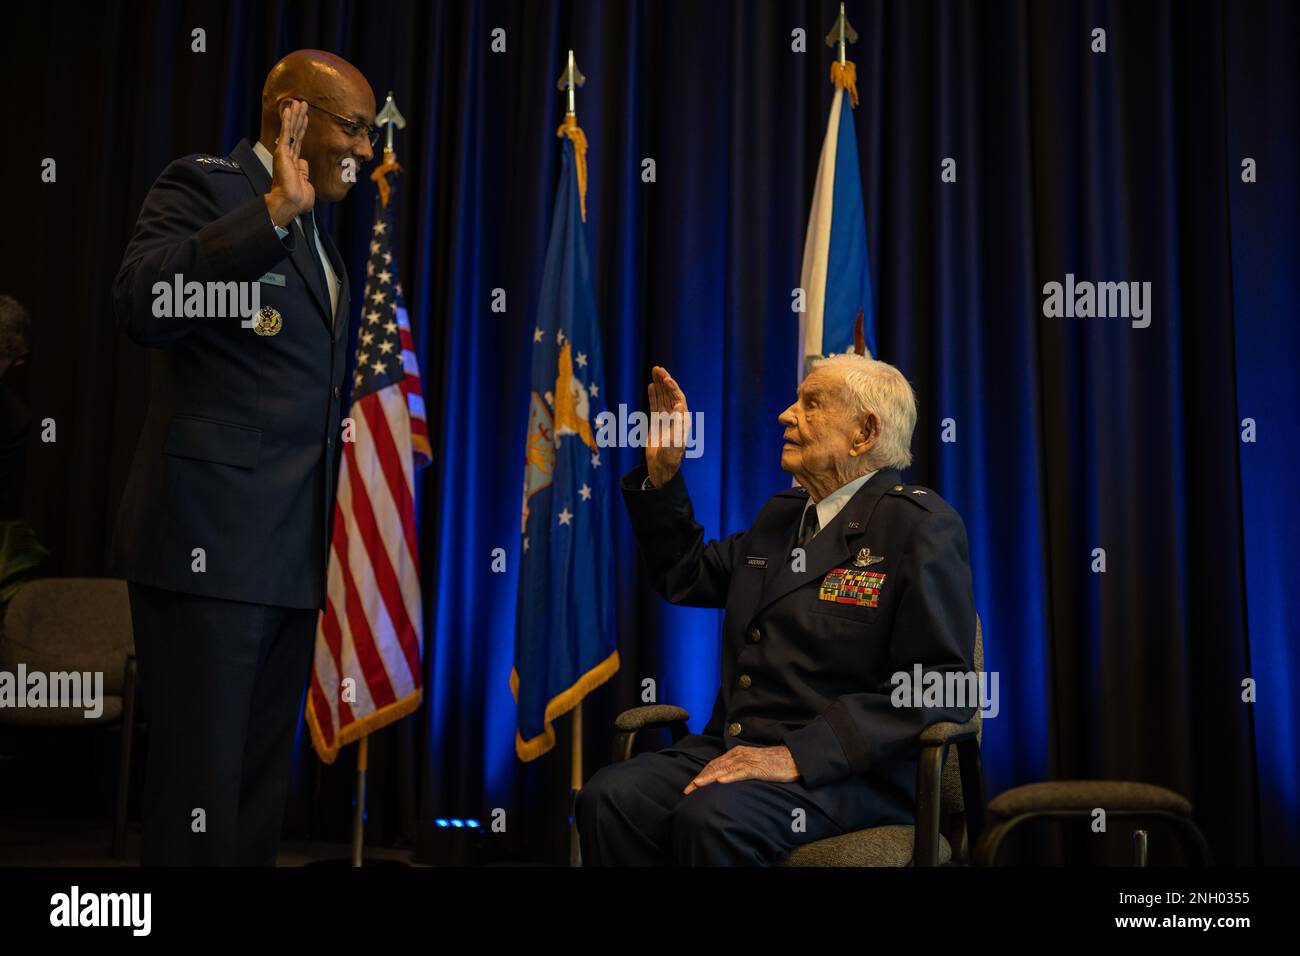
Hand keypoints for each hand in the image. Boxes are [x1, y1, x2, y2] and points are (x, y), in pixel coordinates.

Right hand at [264, 99, 313, 226]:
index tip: (305, 117)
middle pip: (295, 132)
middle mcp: (288, 156)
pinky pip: (286, 132)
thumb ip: (304, 172)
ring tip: (298, 102)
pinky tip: (289, 109)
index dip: (302, 128)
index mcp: (294, 163)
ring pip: (291, 129)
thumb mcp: (305, 184)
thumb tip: (304, 163)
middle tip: (302, 104)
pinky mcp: (282, 152)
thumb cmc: (298, 199)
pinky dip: (287, 120)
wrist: (291, 202)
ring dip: (295, 115)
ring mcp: (284, 153)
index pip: (298, 141)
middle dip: (299, 117)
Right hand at [645, 365, 689, 486]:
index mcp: (682, 420)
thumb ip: (678, 425)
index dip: (672, 388)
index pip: (678, 399)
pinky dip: (653, 395)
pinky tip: (651, 386)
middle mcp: (675, 417)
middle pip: (670, 395)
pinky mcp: (657, 423)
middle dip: (665, 381)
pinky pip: (655, 405)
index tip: (666, 378)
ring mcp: (666, 419)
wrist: (661, 468)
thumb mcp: (675, 443)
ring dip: (659, 385)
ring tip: (654, 371)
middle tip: (658, 368)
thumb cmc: (670, 458)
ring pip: (662, 398)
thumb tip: (680, 406)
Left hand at [683, 745, 799, 794]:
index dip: (701, 775)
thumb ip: (738, 770)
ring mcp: (748, 760)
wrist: (793, 758)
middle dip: (700, 778)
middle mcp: (739, 754)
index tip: (690, 787)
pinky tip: (721, 781)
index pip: (714, 765)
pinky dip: (730, 776)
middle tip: (687, 790)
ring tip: (698, 785)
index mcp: (736, 754)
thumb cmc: (773, 764)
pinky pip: (742, 771)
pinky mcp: (758, 767)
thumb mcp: (752, 766)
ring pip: (725, 769)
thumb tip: (725, 782)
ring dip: (710, 777)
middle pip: (715, 766)